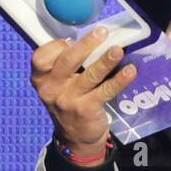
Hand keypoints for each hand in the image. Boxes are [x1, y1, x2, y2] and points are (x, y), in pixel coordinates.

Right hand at [29, 26, 136, 160]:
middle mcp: (51, 89)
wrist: (75, 137)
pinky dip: (119, 80)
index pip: (40, 57)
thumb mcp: (57, 84)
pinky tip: (130, 71)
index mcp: (40, 78)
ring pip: (89, 75)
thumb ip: (64, 65)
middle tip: (102, 32)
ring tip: (118, 50)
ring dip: (105, 61)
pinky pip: (105, 91)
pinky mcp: (86, 110)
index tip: (71, 38)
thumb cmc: (68, 101)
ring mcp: (69, 100)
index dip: (55, 46)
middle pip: (67, 61)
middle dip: (86, 44)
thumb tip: (90, 39)